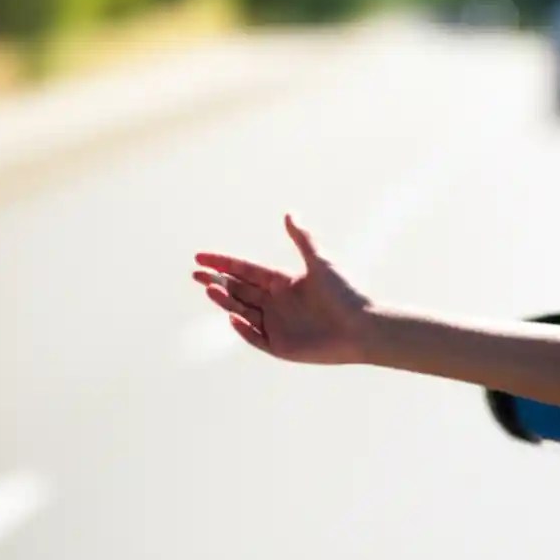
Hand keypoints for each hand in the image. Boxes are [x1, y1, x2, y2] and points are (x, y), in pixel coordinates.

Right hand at [192, 215, 372, 363]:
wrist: (363, 327)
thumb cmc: (345, 293)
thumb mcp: (320, 261)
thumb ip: (302, 239)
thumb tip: (289, 213)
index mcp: (283, 282)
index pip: (245, 271)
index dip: (223, 263)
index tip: (200, 257)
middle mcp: (277, 303)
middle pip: (239, 291)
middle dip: (216, 282)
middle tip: (196, 274)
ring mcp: (277, 325)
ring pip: (242, 312)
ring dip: (225, 301)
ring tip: (209, 289)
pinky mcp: (281, 347)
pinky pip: (255, 337)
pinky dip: (243, 329)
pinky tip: (232, 317)